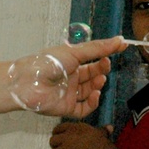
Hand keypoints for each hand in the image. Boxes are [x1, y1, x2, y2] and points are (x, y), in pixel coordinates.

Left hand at [10, 36, 124, 116]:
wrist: (28, 82)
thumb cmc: (47, 63)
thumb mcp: (74, 52)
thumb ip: (97, 48)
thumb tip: (120, 40)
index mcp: (69, 64)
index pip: (91, 62)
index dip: (103, 58)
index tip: (118, 50)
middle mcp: (69, 79)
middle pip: (92, 77)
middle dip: (101, 71)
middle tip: (106, 66)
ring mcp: (68, 94)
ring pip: (90, 92)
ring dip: (98, 86)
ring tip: (100, 80)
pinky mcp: (66, 108)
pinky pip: (84, 108)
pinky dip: (93, 103)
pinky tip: (95, 94)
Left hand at [49, 122, 114, 148]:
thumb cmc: (101, 140)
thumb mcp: (102, 132)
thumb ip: (103, 129)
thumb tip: (110, 127)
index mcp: (73, 128)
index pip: (59, 128)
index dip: (56, 132)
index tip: (56, 135)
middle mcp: (66, 138)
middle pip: (53, 140)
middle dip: (53, 145)